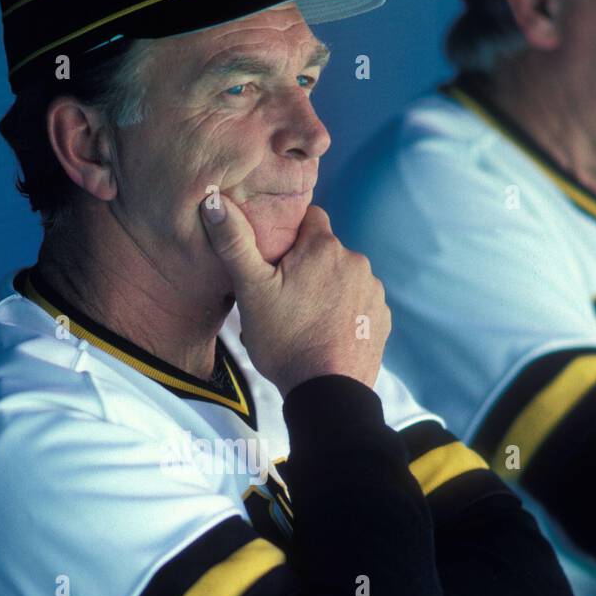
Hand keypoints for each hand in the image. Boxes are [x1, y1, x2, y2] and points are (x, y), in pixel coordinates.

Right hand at [200, 193, 388, 395]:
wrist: (327, 393)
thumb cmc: (285, 341)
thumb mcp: (251, 291)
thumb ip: (234, 243)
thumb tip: (213, 201)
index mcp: (323, 247)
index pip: (309, 217)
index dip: (289, 236)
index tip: (275, 261)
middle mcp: (356, 261)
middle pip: (325, 251)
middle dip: (307, 266)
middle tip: (283, 298)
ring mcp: (373, 291)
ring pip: (344, 277)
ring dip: (327, 290)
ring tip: (305, 320)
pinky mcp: (382, 318)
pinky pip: (360, 303)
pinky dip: (345, 313)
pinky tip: (327, 334)